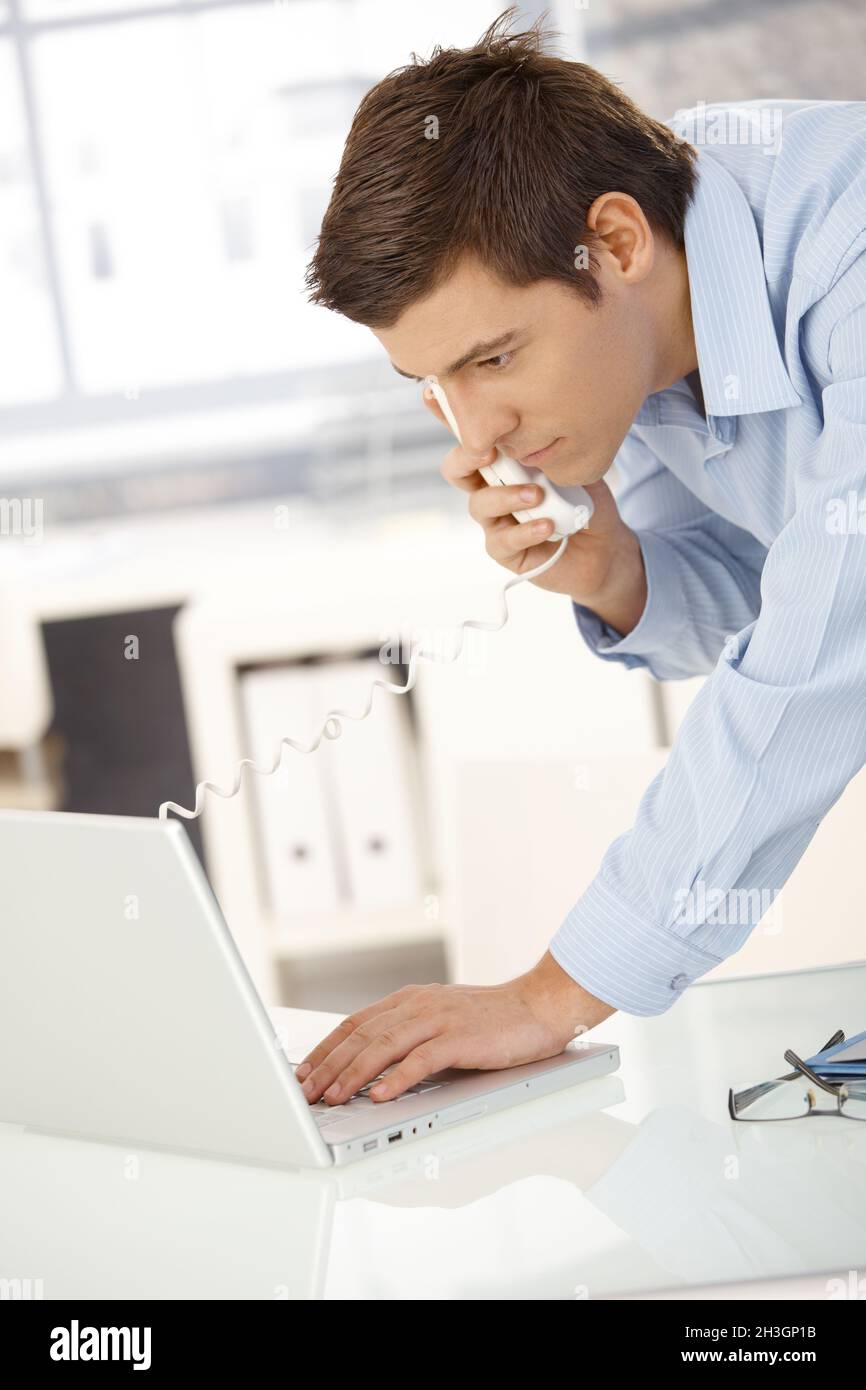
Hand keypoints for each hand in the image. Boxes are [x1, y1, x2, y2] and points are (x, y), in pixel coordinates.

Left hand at [294, 951, 616, 1105]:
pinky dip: (397, 1078)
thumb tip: (370, 1069)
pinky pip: (421, 1059)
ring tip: (333, 1098)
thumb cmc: (492, 1020)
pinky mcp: (460, 1037)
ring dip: (353, 1074)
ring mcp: (438, 1019)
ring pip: (383, 1045)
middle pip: (361, 1035)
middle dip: (328, 1066)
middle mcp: (418, 1005)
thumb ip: (409, 1037)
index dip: (324, 1050)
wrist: (538, 1006)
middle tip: (305, 1093)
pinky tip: (381, 1096)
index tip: (302, 1073)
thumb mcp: (440, 1021)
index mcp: (409, 1000)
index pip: (355, 1024)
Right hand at [438, 438, 647, 636]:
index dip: (471, 434)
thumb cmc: (585, 504)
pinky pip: (502, 541)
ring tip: (538, 496)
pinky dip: (525, 531)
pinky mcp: (505, 552)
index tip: (490, 430)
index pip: (476, 444)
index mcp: (505, 465)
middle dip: (467, 460)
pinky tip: (547, 526)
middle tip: (491, 456)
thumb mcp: (576, 469)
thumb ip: (556, 453)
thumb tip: (542, 437)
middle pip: (456, 472)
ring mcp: (496, 522)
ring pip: (480, 505)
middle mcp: (493, 491)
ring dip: (508, 496)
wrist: (602, 548)